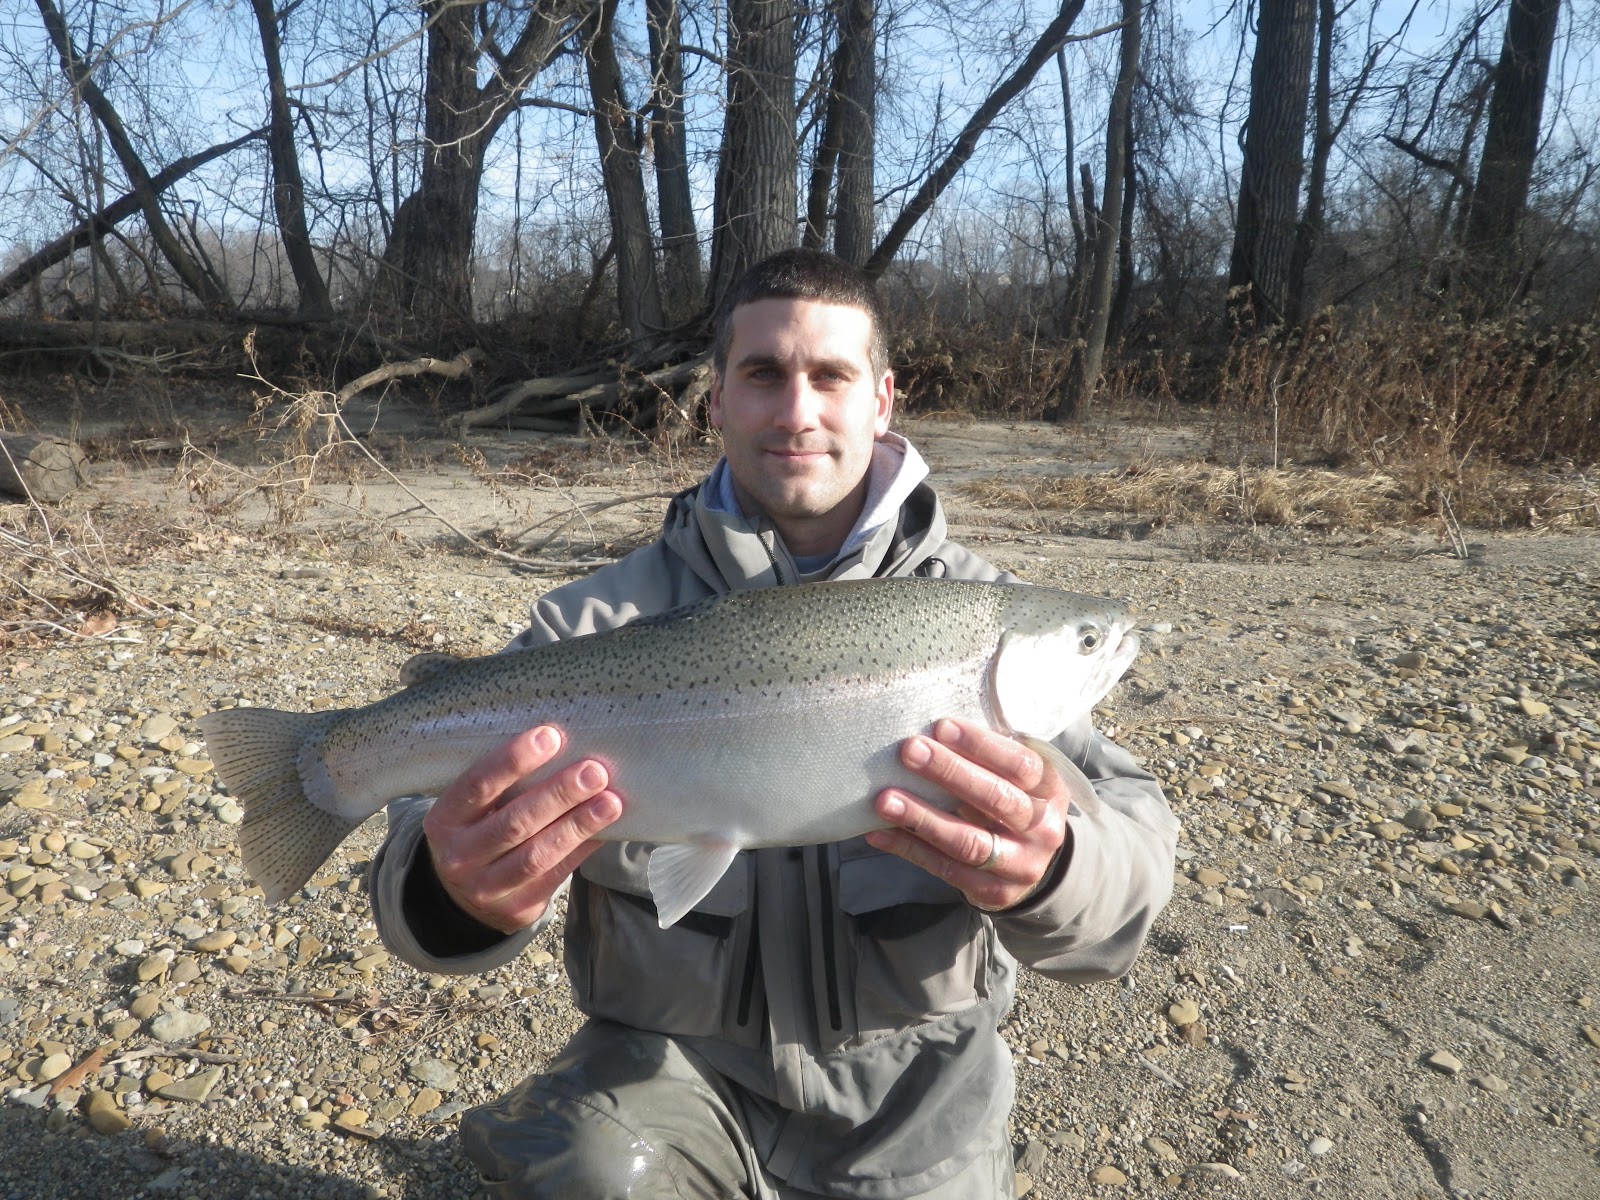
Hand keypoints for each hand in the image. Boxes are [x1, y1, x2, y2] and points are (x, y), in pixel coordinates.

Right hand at [422, 726, 622, 933]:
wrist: (462, 897)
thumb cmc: (478, 832)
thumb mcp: (472, 810)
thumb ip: (504, 785)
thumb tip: (562, 746)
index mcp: (445, 820)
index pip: (477, 785)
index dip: (513, 760)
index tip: (550, 736)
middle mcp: (460, 855)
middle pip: (514, 822)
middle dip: (558, 794)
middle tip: (593, 771)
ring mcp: (486, 887)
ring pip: (538, 854)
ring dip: (578, 825)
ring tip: (610, 802)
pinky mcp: (516, 908)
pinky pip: (556, 875)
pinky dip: (583, 849)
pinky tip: (605, 829)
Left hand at [866, 718, 1071, 911]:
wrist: (1034, 864)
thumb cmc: (1013, 802)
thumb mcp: (1017, 778)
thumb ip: (990, 757)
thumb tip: (934, 730)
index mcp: (1050, 791)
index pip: (1020, 764)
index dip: (981, 745)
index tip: (941, 727)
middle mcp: (1042, 830)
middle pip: (995, 799)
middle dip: (949, 772)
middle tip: (910, 751)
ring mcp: (1021, 865)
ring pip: (968, 841)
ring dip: (922, 817)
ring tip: (884, 799)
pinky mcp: (995, 892)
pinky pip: (946, 869)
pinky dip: (909, 848)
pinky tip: (879, 832)